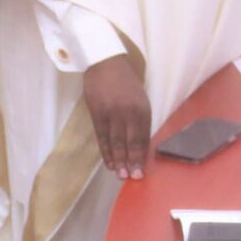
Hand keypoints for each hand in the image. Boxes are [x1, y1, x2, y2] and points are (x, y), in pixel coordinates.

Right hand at [84, 54, 150, 179]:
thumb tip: (141, 143)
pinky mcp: (97, 113)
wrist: (105, 61)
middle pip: (129, 142)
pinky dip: (105, 151)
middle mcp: (128, 112)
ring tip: (119, 174)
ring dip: (118, 160)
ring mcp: (111, 113)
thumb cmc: (126, 81)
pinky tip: (108, 162)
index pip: (143, 136)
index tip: (142, 170)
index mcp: (142, 108)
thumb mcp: (140, 97)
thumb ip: (140, 118)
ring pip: (115, 142)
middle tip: (131, 178)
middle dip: (131, 161)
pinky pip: (102, 136)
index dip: (142, 155)